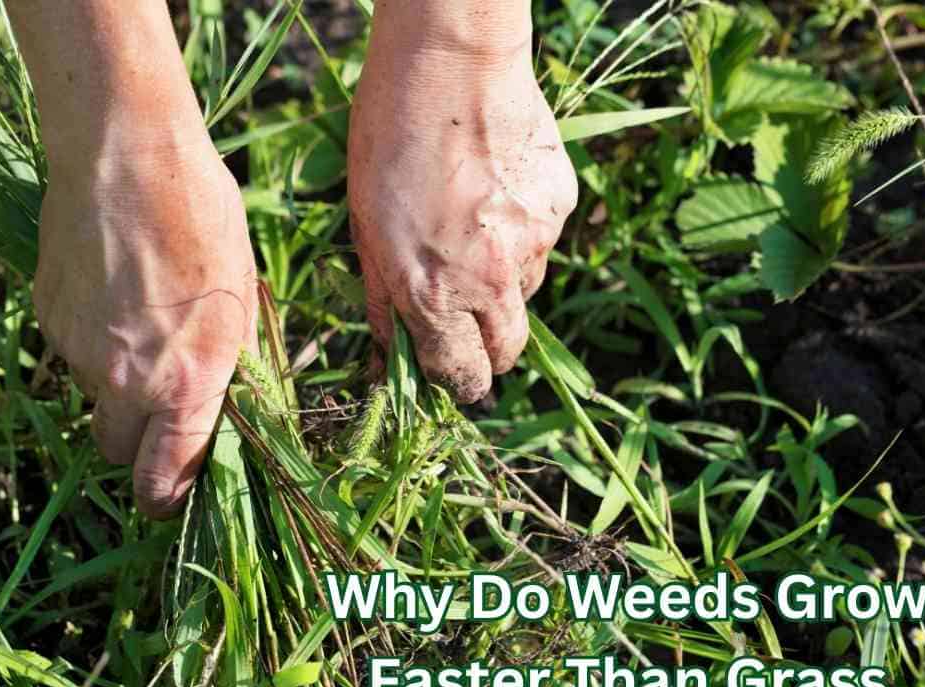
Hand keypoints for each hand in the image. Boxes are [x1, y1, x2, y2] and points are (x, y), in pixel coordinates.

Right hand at [34, 131, 256, 517]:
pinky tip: (112, 292)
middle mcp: (127, 380)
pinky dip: (90, 341)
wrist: (126, 154)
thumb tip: (228, 412)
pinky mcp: (47, 319)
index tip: (174, 495)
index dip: (169, 499)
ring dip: (116, 385)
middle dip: (139, 445)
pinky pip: (70, 353)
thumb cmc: (204, 219)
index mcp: (188, 382)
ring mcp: (78, 351)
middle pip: (118, 452)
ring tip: (142, 321)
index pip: (165, 480)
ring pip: (94, 398)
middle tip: (162, 407)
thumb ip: (231, 368)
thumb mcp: (242, 299)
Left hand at [348, 10, 577, 402]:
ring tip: (471, 231)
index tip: (453, 379)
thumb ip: (382, 298)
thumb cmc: (389, 140)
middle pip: (507, 352)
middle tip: (467, 326)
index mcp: (434, 293)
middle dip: (488, 352)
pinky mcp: (560, 208)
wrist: (451, 64)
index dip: (456, 383)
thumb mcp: (364, 226)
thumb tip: (387, 353)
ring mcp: (534, 244)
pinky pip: (542, 242)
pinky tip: (495, 193)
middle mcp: (491, 281)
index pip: (460, 375)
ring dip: (503, 286)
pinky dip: (522, 234)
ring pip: (526, 293)